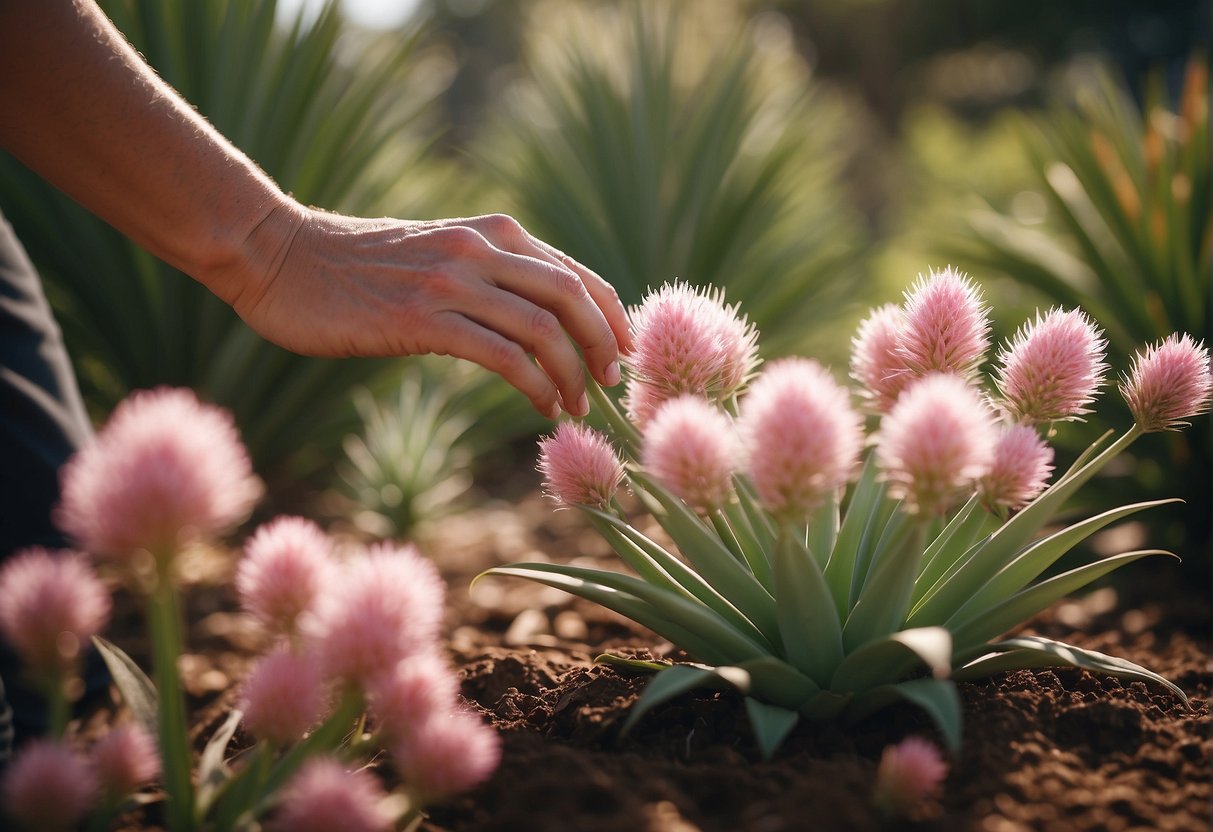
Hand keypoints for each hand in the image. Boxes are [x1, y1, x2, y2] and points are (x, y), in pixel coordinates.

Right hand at [223, 203, 632, 417]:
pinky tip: (541, 407)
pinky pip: (501, 355)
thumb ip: (486, 275)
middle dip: (604, 345)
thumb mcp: (435, 255)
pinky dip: (534, 385)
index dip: (611, 315)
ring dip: (572, 374)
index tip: (624, 352)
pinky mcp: (420, 318)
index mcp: (490, 232)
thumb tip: (537, 321)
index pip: (575, 272)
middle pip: (572, 296)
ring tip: (576, 405)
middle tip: (611, 384)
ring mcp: (450, 281)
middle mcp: (479, 248)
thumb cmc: (355, 267)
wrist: (278, 256)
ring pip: (542, 327)